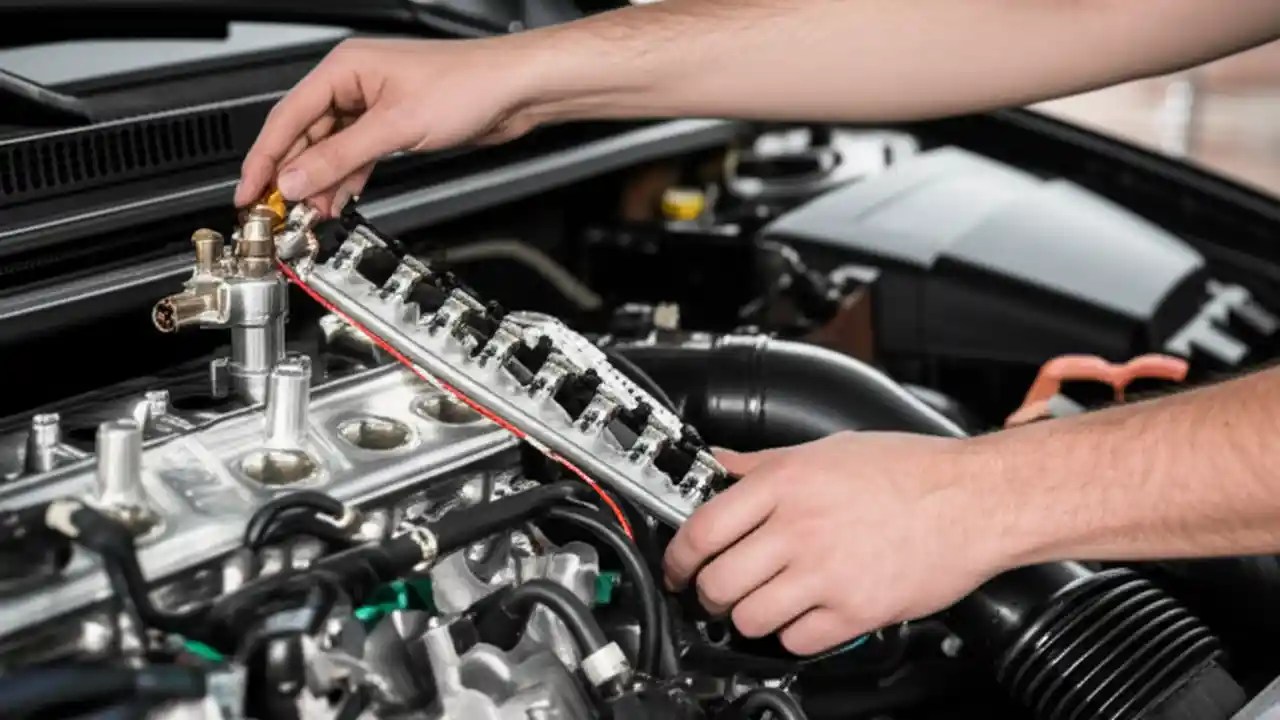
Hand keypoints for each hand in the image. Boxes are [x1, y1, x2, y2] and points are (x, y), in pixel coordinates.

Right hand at [235, 36, 548, 214]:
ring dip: (320, 183)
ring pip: (331, 149)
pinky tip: (337, 200)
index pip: (287, 117)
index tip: (249, 190)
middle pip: (305, 135)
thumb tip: (296, 179)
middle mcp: (354, 83)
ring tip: (308, 214)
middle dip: (292, 176)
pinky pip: (356, 155)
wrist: (513, 90)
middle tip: (277, 211)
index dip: (264, 158)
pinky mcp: (394, 125)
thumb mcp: (393, 128)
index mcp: (344, 69)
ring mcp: (374, 105)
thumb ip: (339, 157)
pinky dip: (346, 179)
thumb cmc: (466, 85)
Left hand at [663, 432, 1010, 655]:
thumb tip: (718, 463)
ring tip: (760, 604)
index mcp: (785, 483)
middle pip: (718, 582)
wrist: (975, 500)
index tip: (678, 565)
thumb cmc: (910, 471)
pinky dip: (793, 635)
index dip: (678, 556)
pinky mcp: (855, 612)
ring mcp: (826, 574)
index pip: (701, 529)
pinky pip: (797, 641)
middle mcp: (799, 528)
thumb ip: (764, 462)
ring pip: (749, 618)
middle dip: (708, 593)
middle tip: (714, 590)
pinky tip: (803, 616)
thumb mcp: (827, 449)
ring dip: (747, 617)